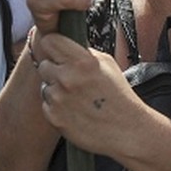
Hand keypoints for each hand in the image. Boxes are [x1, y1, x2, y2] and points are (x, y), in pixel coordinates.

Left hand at [34, 32, 146, 155]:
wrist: (126, 129)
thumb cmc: (119, 96)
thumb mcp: (107, 64)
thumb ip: (84, 53)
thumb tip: (66, 44)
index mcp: (82, 61)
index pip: (49, 41)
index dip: (53, 46)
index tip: (58, 52)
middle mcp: (67, 78)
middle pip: (44, 64)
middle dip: (55, 70)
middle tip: (72, 80)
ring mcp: (58, 99)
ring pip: (45, 85)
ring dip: (56, 90)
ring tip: (76, 98)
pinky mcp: (54, 117)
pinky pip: (46, 105)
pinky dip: (56, 107)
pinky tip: (74, 110)